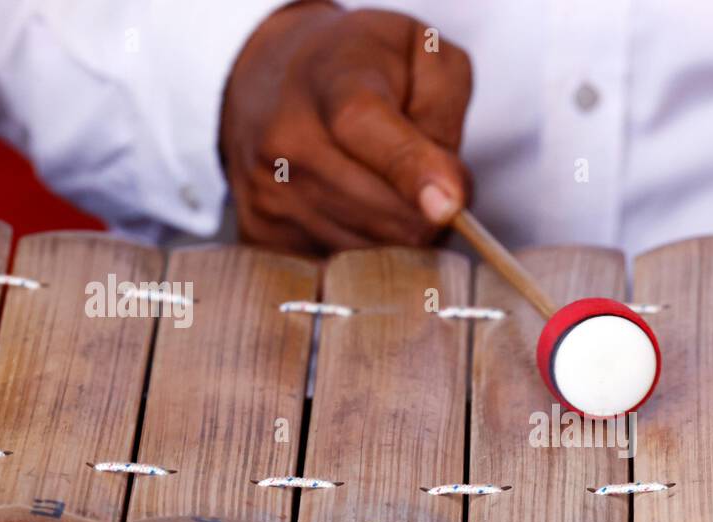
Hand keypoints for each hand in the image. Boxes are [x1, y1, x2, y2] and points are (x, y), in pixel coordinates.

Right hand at [220, 2, 472, 252]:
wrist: (266, 76)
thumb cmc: (358, 65)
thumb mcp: (421, 55)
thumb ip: (445, 111)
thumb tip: (447, 195)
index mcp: (332, 83)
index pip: (365, 129)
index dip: (414, 171)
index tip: (452, 204)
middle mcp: (287, 141)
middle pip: (384, 215)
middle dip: (428, 213)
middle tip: (432, 184)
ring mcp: (268, 193)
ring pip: (369, 256)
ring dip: (398, 237)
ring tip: (388, 192)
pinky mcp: (260, 235)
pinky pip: (339, 274)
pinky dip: (364, 257)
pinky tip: (359, 217)